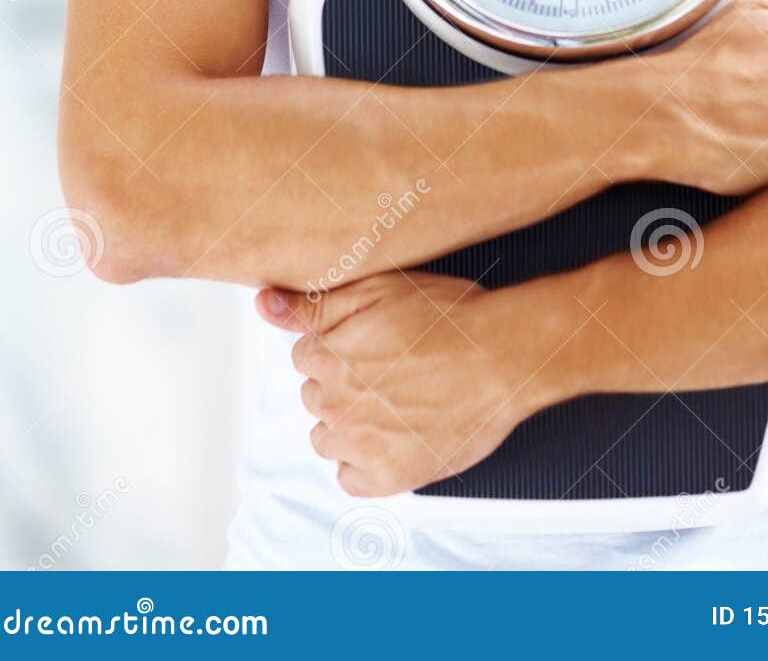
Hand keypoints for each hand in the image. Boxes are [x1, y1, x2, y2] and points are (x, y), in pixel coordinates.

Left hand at [255, 272, 529, 497]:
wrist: (504, 356)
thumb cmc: (451, 318)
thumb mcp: (379, 289)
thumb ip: (313, 304)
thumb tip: (263, 304)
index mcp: (328, 357)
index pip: (306, 356)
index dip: (339, 347)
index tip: (369, 345)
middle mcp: (335, 405)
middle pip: (315, 396)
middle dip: (341, 384)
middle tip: (387, 371)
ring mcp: (360, 445)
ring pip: (327, 438)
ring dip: (349, 423)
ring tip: (393, 403)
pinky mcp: (389, 477)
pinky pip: (351, 479)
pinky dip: (365, 463)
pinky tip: (393, 436)